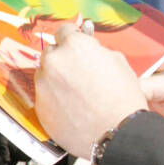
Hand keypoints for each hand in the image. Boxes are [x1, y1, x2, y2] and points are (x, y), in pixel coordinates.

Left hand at [35, 24, 147, 156]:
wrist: (117, 134)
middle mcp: (54, 62)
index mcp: (75, 46)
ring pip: (45, 75)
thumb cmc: (123, 102)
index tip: (75, 44)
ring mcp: (44, 85)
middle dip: (63, 60)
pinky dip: (54, 100)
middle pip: (52, 52)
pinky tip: (72, 108)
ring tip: (77, 95)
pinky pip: (44, 97)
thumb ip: (98, 52)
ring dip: (57, 80)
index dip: (73, 38)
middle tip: (79, 74)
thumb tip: (91, 51)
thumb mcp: (120, 64)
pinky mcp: (40, 107)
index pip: (65, 30)